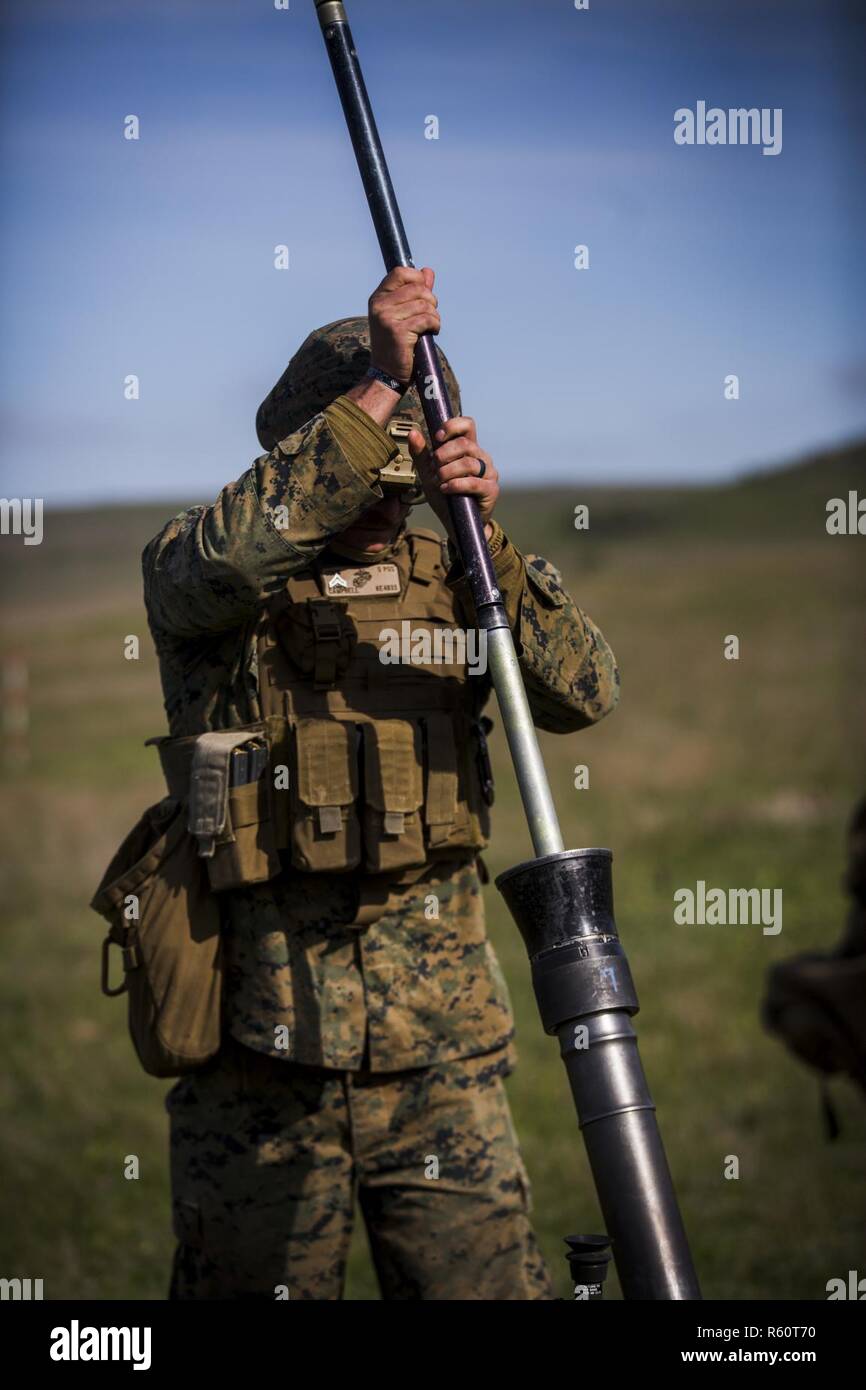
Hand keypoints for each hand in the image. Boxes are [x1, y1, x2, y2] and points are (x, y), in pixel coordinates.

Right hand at [368, 266, 439, 384]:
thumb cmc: (396, 344)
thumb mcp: (401, 314)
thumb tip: (427, 271)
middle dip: (431, 301)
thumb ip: (414, 292)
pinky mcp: (398, 331)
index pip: (400, 272)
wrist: (386, 373)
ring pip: (424, 304)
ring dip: (434, 315)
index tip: (423, 293)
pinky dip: (434, 325)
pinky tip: (431, 333)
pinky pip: (427, 319)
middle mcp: (379, 305)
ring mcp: (387, 318)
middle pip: (417, 288)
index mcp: (378, 298)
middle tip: (429, 315)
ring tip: (429, 326)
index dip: (417, 279)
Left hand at [407, 416, 498, 538]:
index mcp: (469, 448)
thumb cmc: (444, 495)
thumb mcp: (428, 473)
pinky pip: (473, 482)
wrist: (456, 523)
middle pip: (464, 444)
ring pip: (468, 462)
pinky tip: (445, 489)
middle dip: (443, 455)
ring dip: (447, 472)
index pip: (467, 425)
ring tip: (439, 482)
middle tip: (434, 469)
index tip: (437, 437)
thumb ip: (421, 454)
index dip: (452, 426)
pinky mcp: (491, 490)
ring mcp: (489, 473)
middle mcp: (481, 457)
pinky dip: (455, 485)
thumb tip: (413, 432)